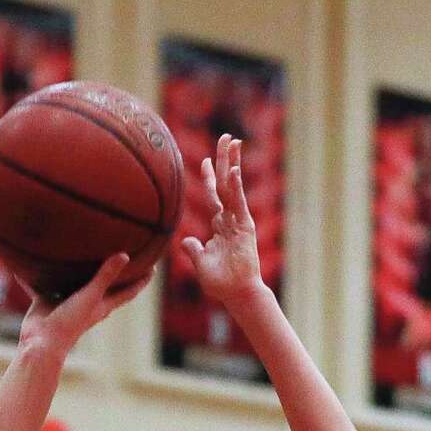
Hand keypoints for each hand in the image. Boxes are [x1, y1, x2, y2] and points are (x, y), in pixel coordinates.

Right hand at [18, 251, 151, 359]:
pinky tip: (28, 261)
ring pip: (71, 282)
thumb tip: (125, 255)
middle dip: (112, 271)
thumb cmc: (70, 323)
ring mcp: (66, 302)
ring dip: (73, 269)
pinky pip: (41, 285)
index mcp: (101, 305)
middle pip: (103, 285)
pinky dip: (35, 275)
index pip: (127, 292)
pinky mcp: (46, 302)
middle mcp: (86, 303)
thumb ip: (105, 276)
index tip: (153, 267)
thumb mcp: (90, 297)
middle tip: (120, 249)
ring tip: (76, 248)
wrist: (41, 343)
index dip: (141, 281)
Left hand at [181, 135, 264, 310]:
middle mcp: (230, 218)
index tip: (205, 161)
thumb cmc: (220, 282)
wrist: (236, 293)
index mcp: (220, 225)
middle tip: (225, 137)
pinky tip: (234, 170)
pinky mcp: (245, 227)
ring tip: (233, 141)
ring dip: (232, 163)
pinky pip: (238, 203)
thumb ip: (194, 250)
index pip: (213, 195)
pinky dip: (236, 187)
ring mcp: (238, 220)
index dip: (209, 178)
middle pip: (225, 183)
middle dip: (225, 160)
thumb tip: (185, 241)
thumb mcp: (201, 263)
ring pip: (232, 187)